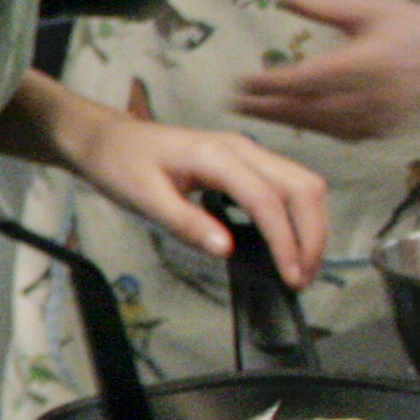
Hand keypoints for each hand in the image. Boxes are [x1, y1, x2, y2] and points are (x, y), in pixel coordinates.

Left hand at [63, 107, 332, 283]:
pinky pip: (287, 185)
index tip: (290, 276)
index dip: (284, 241)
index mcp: (216, 155)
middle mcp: (241, 148)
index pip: (266, 200)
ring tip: (302, 267)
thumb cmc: (121, 165)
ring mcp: (247, 152)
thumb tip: (227, 249)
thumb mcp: (144, 198)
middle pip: (301, 187)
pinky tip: (289, 243)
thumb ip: (185, 223)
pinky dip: (298, 215)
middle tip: (303, 278)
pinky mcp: (246, 162)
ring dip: (311, 226)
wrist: (109, 140)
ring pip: (302, 184)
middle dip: (311, 235)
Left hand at [236, 0, 419, 141]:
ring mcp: (379, 117)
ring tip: (254, 112)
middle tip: (233, 104)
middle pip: (308, 108)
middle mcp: (372, 94)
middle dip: (268, 108)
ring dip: (285, 121)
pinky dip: (313, 129)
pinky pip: (340, 134)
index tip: (241, 82)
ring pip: (322, 126)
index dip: (271, 84)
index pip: (307, 79)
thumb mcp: (370, 8)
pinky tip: (290, 121)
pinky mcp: (382, 130)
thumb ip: (324, 6)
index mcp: (367, 62)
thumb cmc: (413, 27)